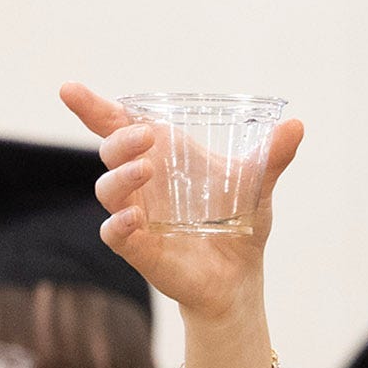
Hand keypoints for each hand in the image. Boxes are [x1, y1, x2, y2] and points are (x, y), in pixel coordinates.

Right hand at [62, 81, 302, 327]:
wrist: (240, 278)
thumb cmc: (239, 224)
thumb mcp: (256, 186)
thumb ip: (272, 157)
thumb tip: (297, 125)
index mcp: (159, 158)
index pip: (116, 126)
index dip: (91, 107)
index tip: (70, 89)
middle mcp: (140, 183)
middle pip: (110, 152)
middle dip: (120, 140)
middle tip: (146, 135)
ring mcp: (134, 214)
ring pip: (108, 189)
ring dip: (121, 176)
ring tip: (146, 168)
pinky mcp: (136, 248)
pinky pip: (113, 233)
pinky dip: (119, 224)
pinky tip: (135, 218)